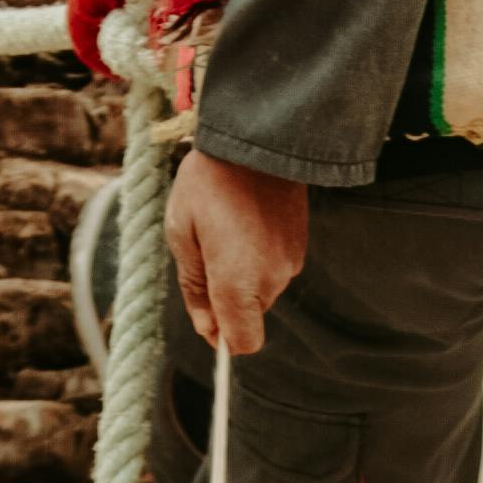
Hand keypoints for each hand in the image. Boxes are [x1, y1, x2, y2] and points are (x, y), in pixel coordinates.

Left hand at [168, 146, 310, 353]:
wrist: (257, 139)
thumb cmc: (208, 184)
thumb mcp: (182, 234)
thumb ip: (195, 288)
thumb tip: (207, 329)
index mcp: (238, 283)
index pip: (242, 343)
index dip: (224, 339)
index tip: (208, 317)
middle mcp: (271, 280)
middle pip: (249, 315)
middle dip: (226, 296)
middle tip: (206, 249)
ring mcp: (290, 263)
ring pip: (261, 290)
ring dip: (242, 273)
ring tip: (226, 228)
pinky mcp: (300, 245)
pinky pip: (274, 267)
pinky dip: (258, 256)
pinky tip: (246, 222)